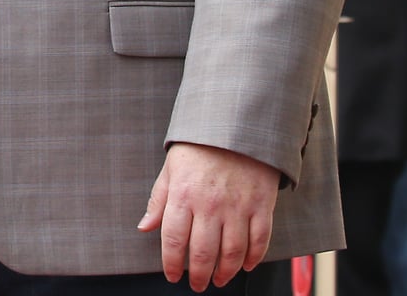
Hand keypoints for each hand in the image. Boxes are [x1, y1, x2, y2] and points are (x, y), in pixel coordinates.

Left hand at [139, 142, 278, 289]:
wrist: (235, 126)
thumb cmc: (198, 148)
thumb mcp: (170, 168)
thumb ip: (158, 200)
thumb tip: (144, 227)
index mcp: (183, 195)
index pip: (174, 239)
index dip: (172, 263)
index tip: (172, 275)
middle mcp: (210, 205)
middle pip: (203, 252)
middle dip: (198, 275)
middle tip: (197, 285)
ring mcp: (238, 207)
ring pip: (232, 252)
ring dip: (224, 272)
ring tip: (219, 280)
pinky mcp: (261, 206)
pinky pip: (259, 240)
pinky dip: (253, 258)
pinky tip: (244, 266)